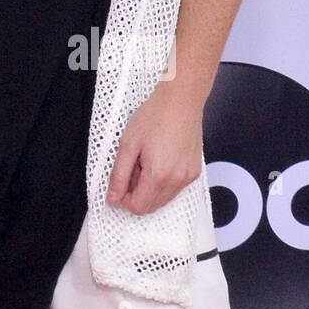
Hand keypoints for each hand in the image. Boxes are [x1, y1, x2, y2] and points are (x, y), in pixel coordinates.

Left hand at [106, 78, 204, 215]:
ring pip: (164, 198)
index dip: (124, 198)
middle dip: (137, 192)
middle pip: (152, 206)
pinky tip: (159, 159)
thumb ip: (119, 175)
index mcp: (158, 176)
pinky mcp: (195, 171)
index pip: (138, 207)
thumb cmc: (155, 116)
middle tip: (133, 167)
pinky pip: (176, 188)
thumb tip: (113, 198)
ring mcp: (188, 177)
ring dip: (150, 187)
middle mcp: (177, 181)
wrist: (180, 101)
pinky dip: (164, 181)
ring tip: (146, 160)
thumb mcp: (128, 144)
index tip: (121, 182)